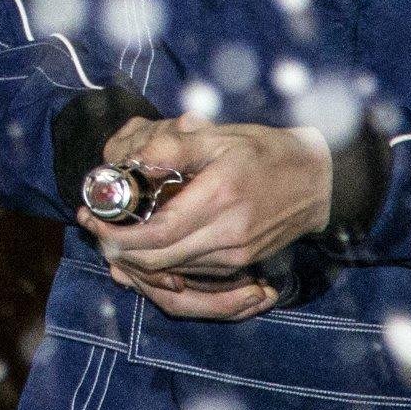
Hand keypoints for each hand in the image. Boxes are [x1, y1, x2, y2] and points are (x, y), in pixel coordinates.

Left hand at [84, 113, 329, 321]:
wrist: (318, 181)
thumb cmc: (265, 152)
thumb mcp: (219, 136)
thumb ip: (173, 147)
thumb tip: (131, 161)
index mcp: (219, 198)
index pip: (157, 233)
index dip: (117, 233)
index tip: (91, 218)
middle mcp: (228, 235)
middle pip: (158, 260)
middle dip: (118, 250)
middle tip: (93, 228)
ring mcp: (236, 254)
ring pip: (172, 272)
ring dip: (136, 261)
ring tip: (111, 235)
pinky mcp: (241, 263)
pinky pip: (192, 273)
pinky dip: (161, 265)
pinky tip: (143, 246)